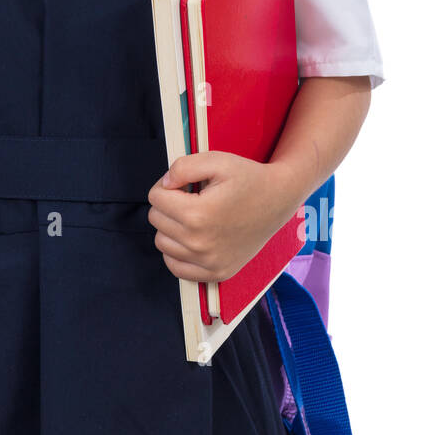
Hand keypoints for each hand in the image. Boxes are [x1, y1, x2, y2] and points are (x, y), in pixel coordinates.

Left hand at [147, 151, 299, 282]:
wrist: (279, 200)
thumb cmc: (249, 178)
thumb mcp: (216, 160)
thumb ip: (181, 167)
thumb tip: (164, 184)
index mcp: (197, 215)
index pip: (155, 198)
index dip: (168, 185)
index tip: (186, 184)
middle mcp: (200, 244)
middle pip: (156, 220)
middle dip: (169, 204)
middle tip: (193, 198)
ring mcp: (208, 263)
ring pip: (162, 243)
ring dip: (171, 227)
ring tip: (194, 216)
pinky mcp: (216, 273)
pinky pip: (175, 267)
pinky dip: (177, 252)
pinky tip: (192, 237)